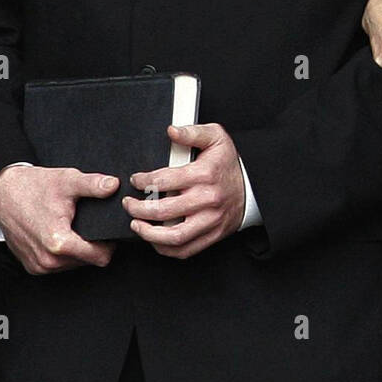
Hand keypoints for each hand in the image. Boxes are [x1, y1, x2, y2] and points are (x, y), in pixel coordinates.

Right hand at [0, 164, 116, 274]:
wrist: (1, 193)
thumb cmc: (33, 187)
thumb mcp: (67, 180)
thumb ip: (93, 184)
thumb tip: (114, 185)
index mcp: (59, 243)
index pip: (101, 257)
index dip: (110, 243)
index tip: (107, 230)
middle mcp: (48, 260)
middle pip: (89, 261)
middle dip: (94, 245)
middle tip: (89, 224)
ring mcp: (38, 266)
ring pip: (74, 264)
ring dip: (78, 250)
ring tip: (74, 228)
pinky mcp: (32, 266)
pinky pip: (59, 265)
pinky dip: (63, 253)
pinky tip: (60, 234)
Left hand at [124, 123, 244, 258]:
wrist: (252, 188)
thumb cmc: (228, 163)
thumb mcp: (216, 138)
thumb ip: (193, 132)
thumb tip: (171, 131)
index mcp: (205, 174)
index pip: (163, 181)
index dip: (143, 181)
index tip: (136, 181)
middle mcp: (207, 199)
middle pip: (163, 210)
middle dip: (138, 208)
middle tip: (128, 204)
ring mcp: (210, 220)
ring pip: (174, 236)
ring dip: (148, 234)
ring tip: (136, 225)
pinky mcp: (213, 235)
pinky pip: (185, 250)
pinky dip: (165, 248)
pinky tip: (154, 239)